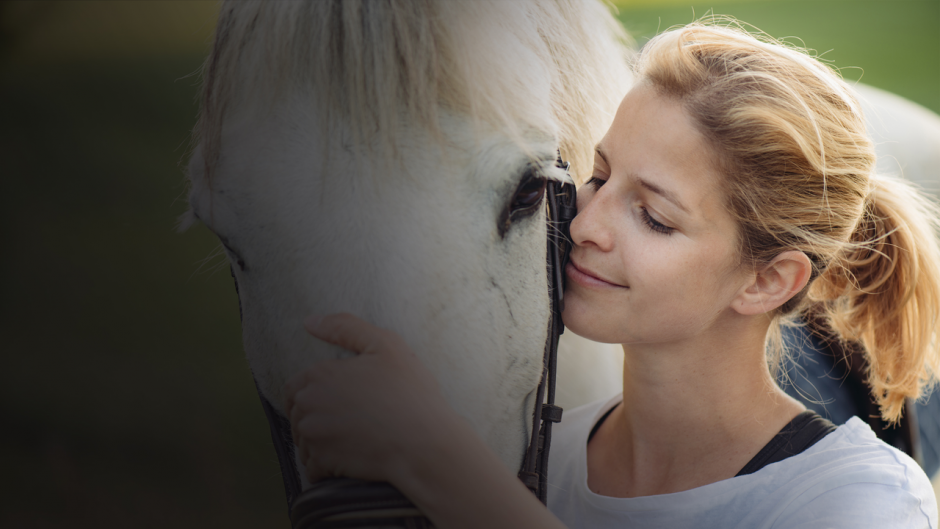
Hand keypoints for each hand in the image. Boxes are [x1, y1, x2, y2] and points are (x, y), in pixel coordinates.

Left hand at [285, 313, 457, 484]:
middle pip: (297, 414)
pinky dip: (325, 465)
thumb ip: (345, 327)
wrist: (424, 443)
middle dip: (316, 417)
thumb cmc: (410, 394)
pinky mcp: (323, 463)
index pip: (294, 386)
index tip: (336, 400)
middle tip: (349, 420)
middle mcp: (309, 405)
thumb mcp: (386, 345)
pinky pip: (312, 467)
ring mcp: (314, 436)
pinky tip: (349, 458)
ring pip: (304, 440)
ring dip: (319, 441)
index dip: (312, 392)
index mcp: (320, 374)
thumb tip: (310, 322)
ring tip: (351, 439)